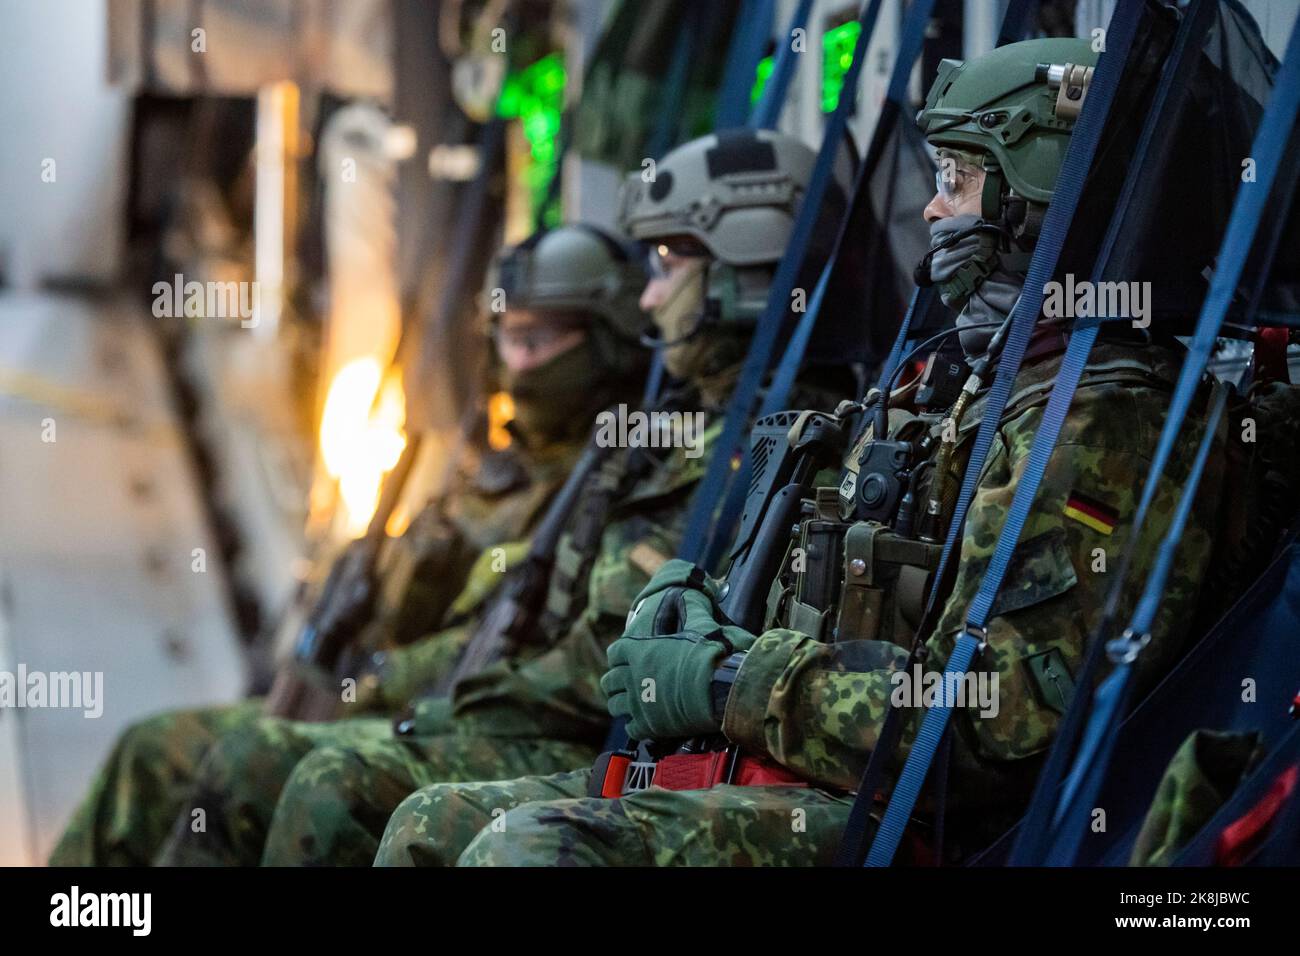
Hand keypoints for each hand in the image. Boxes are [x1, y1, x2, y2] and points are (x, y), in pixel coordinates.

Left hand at [602, 560, 753, 739]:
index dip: (621, 656)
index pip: (615, 653)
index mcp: (639, 650)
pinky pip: (631, 729)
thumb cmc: (713, 652)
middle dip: (618, 681)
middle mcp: (632, 676)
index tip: (628, 659)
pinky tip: (648, 722)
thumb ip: (694, 605)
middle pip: (610, 681)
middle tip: (631, 683)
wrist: (724, 687)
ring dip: (624, 703)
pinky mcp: (649, 726)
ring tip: (636, 704)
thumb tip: (705, 586)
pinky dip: (637, 726)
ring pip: (616, 706)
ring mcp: (639, 703)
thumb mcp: (703, 620)